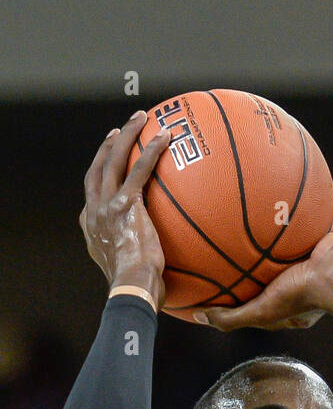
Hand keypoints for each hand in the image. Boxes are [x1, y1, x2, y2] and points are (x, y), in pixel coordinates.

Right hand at [80, 109, 170, 306]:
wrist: (132, 289)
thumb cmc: (136, 289)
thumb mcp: (127, 271)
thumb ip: (133, 257)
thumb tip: (154, 264)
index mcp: (91, 228)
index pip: (92, 196)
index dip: (98, 177)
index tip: (106, 164)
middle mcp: (94, 213)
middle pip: (98, 169)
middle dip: (107, 147)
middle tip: (117, 131)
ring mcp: (107, 206)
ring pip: (114, 160)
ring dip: (126, 135)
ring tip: (140, 119)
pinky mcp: (126, 204)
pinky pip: (139, 169)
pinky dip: (150, 150)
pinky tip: (164, 136)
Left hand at [197, 200, 332, 331]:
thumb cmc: (300, 295)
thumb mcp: (259, 311)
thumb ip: (230, 317)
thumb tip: (197, 316)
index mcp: (293, 296)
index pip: (266, 286)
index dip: (249, 278)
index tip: (226, 265)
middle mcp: (308, 276)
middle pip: (283, 256)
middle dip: (266, 243)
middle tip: (243, 227)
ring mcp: (323, 256)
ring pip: (304, 233)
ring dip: (291, 219)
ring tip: (272, 199)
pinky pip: (328, 214)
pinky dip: (321, 202)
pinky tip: (305, 183)